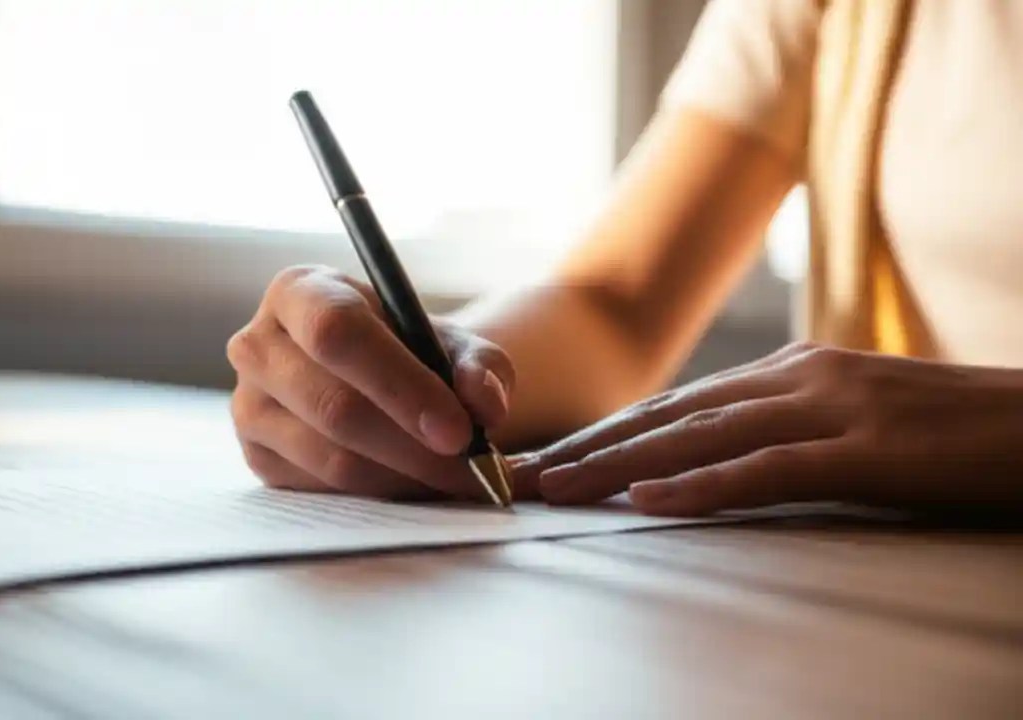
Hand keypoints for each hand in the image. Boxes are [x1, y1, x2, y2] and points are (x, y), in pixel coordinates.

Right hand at [228, 265, 514, 499]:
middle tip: (471, 468)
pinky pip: (323, 489)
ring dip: (405, 478)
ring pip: (330, 458)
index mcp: (301, 292)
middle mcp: (258, 344)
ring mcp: (248, 405)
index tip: (458, 430)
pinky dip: (381, 496)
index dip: (400, 385)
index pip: (337, 334)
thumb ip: (480, 366)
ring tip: (458, 480)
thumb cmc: (412, 350)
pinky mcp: (258, 456)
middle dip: (413, 447)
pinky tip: (418, 485)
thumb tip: (484, 404)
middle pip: (333, 406)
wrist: (376, 381)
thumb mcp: (454, 343)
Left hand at [513, 342, 1022, 515]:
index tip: (554, 457)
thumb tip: (721, 455)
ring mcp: (831, 408)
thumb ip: (790, 430)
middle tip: (525, 474)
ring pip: (700, 437)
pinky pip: (766, 470)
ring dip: (620, 465)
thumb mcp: (856, 422)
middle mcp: (799, 378)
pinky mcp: (865, 450)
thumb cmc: (952, 434)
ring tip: (557, 488)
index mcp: (794, 371)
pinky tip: (648, 500)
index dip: (609, 432)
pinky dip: (701, 485)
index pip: (679, 405)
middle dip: (592, 447)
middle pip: (672, 416)